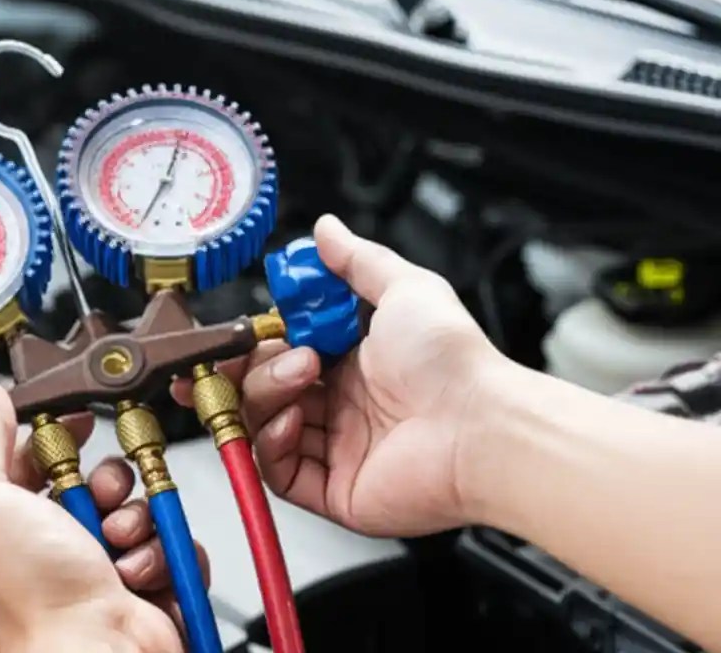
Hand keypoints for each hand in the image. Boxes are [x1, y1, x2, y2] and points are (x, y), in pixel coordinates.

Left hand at [0, 376, 209, 651]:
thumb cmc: (33, 598)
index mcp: (4, 521)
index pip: (33, 455)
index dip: (56, 432)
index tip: (76, 419)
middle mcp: (51, 543)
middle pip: (94, 476)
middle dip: (106, 477)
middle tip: (102, 493)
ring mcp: (101, 565)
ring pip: (137, 506)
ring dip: (135, 518)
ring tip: (119, 543)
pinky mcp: (149, 583)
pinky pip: (173, 541)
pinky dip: (164, 552)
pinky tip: (139, 572)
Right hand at [174, 215, 505, 535]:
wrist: (480, 426)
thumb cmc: (454, 362)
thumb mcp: (405, 287)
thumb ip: (357, 260)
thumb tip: (326, 230)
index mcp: (357, 366)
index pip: (285, 353)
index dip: (257, 344)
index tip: (243, 330)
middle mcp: (345, 409)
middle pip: (266, 392)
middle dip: (250, 369)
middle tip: (265, 351)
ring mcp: (339, 452)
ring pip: (265, 428)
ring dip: (264, 396)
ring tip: (298, 375)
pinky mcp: (335, 492)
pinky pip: (279, 473)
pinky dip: (271, 443)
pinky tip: (292, 417)